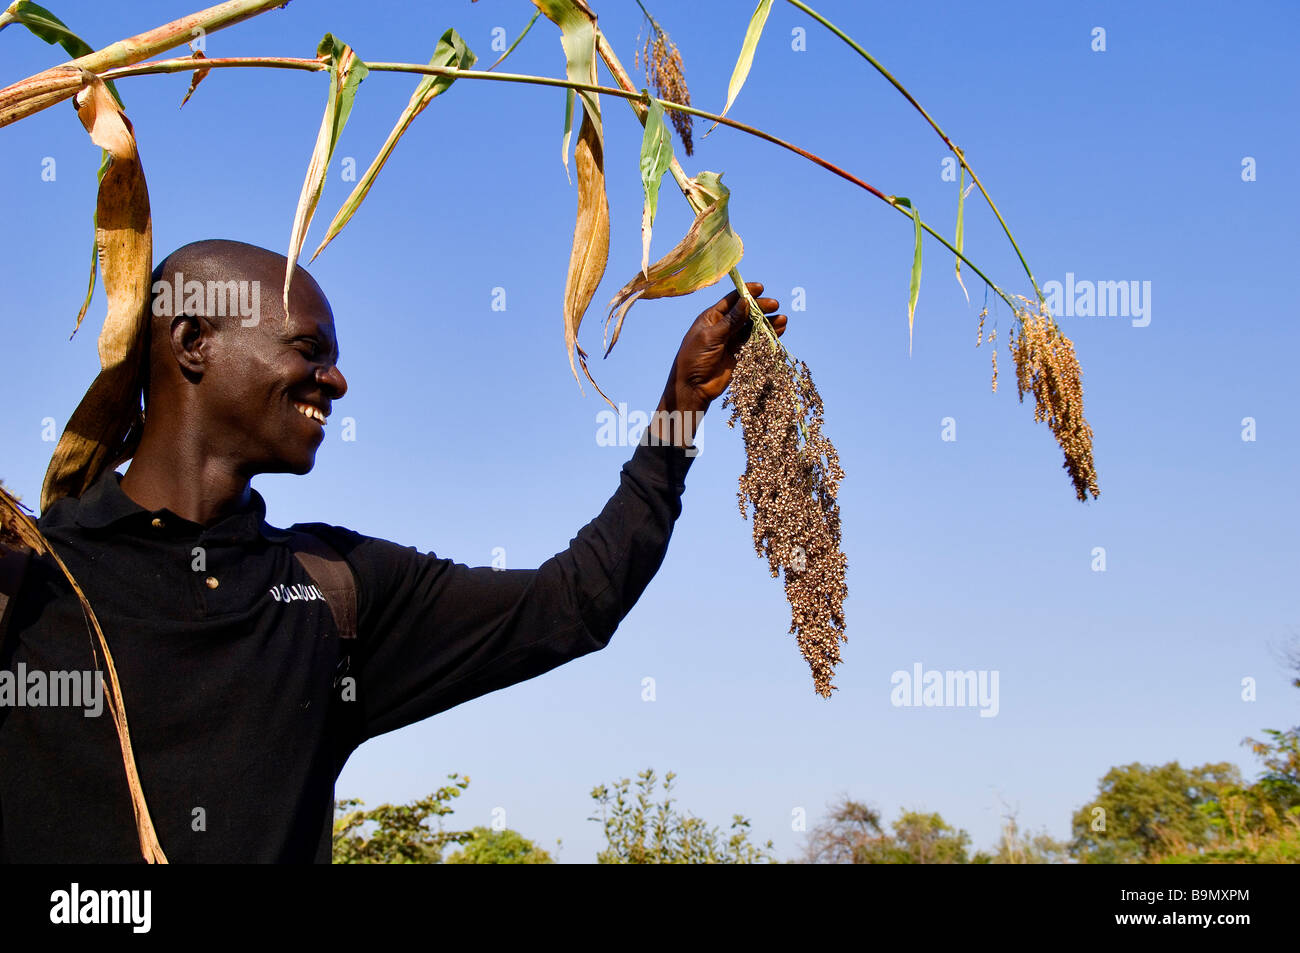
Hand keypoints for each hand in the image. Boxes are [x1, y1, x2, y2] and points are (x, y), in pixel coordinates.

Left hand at [661, 282, 786, 413]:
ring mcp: (732, 340)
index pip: (732, 300)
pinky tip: (780, 330)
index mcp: (712, 317)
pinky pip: (756, 341)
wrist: (693, 387)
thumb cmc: (695, 359)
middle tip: (774, 305)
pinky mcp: (740, 353)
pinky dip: (768, 336)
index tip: (761, 288)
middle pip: (746, 312)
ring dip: (767, 322)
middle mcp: (723, 326)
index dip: (746, 292)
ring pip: (753, 327)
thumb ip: (730, 321)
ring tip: (782, 319)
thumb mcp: (711, 337)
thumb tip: (745, 301)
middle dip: (760, 308)